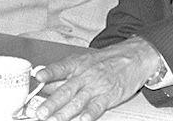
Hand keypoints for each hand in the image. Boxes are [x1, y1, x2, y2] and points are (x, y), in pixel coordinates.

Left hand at [34, 37, 160, 120]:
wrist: (133, 57)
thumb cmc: (105, 60)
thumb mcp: (83, 60)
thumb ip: (62, 72)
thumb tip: (42, 81)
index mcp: (77, 64)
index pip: (60, 68)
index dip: (49, 73)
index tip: (39, 77)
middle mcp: (84, 75)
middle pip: (66, 90)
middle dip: (52, 103)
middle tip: (40, 112)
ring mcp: (97, 86)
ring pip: (78, 101)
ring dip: (64, 113)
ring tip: (53, 120)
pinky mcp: (108, 95)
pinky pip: (97, 106)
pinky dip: (90, 114)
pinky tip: (82, 119)